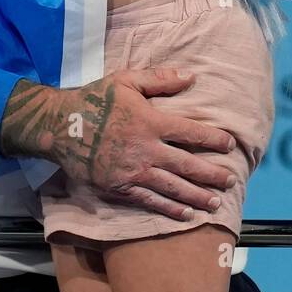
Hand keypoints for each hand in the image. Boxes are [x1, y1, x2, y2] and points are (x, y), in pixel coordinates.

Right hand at [0, 71, 238, 221]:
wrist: (60, 126)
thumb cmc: (95, 100)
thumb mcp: (126, 80)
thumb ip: (159, 79)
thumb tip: (190, 77)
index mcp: (151, 121)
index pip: (191, 132)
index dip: (214, 139)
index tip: (230, 145)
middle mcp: (146, 149)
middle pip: (188, 165)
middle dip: (212, 175)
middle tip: (231, 181)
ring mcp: (133, 171)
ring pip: (173, 188)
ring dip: (197, 196)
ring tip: (216, 202)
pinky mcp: (119, 187)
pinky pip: (150, 201)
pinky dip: (170, 209)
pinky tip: (186, 214)